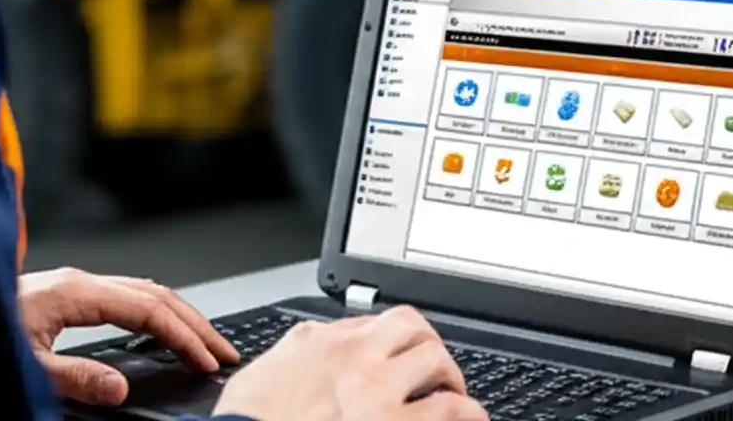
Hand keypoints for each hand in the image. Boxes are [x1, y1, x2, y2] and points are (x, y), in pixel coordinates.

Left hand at [17, 267, 239, 405]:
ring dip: (179, 316)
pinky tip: (161, 327)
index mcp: (77, 292)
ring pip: (144, 292)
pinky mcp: (69, 293)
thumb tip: (119, 387)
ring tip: (205, 342)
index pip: (149, 310)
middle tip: (225, 352)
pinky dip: (156, 312)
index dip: (184, 337)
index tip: (208, 360)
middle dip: (195, 324)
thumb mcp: (24, 363)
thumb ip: (74, 377)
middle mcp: (81, 282)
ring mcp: (76, 284)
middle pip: (156, 295)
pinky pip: (127, 296)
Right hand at [214, 305, 485, 420]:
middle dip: (427, 348)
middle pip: (411, 328)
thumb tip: (312, 351)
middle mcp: (353, 358)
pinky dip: (467, 413)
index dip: (392, 340)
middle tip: (434, 372)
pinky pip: (452, 410)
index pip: (369, 321)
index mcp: (318, 343)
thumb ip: (296, 357)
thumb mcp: (264, 376)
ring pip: (436, 361)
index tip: (399, 353)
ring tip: (456, 399)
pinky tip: (468, 419)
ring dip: (450, 380)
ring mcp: (377, 392)